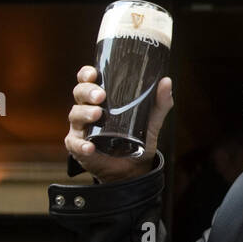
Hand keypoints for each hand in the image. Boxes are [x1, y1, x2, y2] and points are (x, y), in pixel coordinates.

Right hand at [66, 65, 173, 182]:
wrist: (135, 168)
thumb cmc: (138, 139)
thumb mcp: (151, 121)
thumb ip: (159, 103)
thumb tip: (167, 82)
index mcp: (100, 98)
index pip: (87, 80)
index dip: (86, 74)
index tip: (94, 74)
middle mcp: (87, 109)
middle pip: (79, 93)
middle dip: (88, 92)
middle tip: (101, 96)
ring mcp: (81, 128)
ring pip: (75, 115)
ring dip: (85, 113)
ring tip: (97, 114)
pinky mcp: (78, 147)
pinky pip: (75, 144)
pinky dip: (81, 145)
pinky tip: (89, 147)